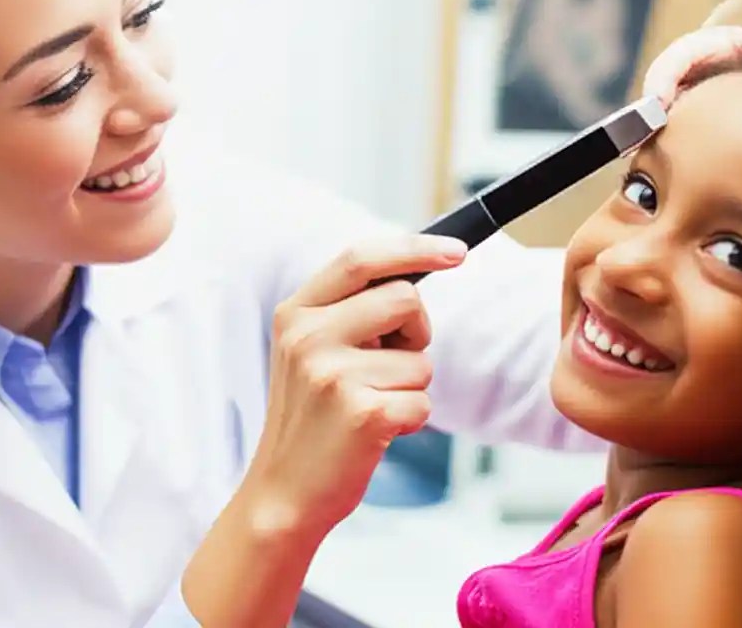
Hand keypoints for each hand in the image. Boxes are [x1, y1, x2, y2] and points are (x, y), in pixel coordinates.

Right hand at [243, 234, 467, 535]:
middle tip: (389, 365)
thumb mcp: (311, 351)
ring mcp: (332, 375)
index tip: (458, 252)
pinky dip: (411, 419)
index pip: (361, 258)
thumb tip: (417, 268)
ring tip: (370, 406)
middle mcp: (308, 337)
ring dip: (410, 386)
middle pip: (405, 300)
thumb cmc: (312, 419)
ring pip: (420, 359)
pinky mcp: (362, 414)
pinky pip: (423, 400)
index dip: (415, 248)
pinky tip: (376, 433)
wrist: (283, 492)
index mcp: (296, 312)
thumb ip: (350, 310)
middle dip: (416, 333)